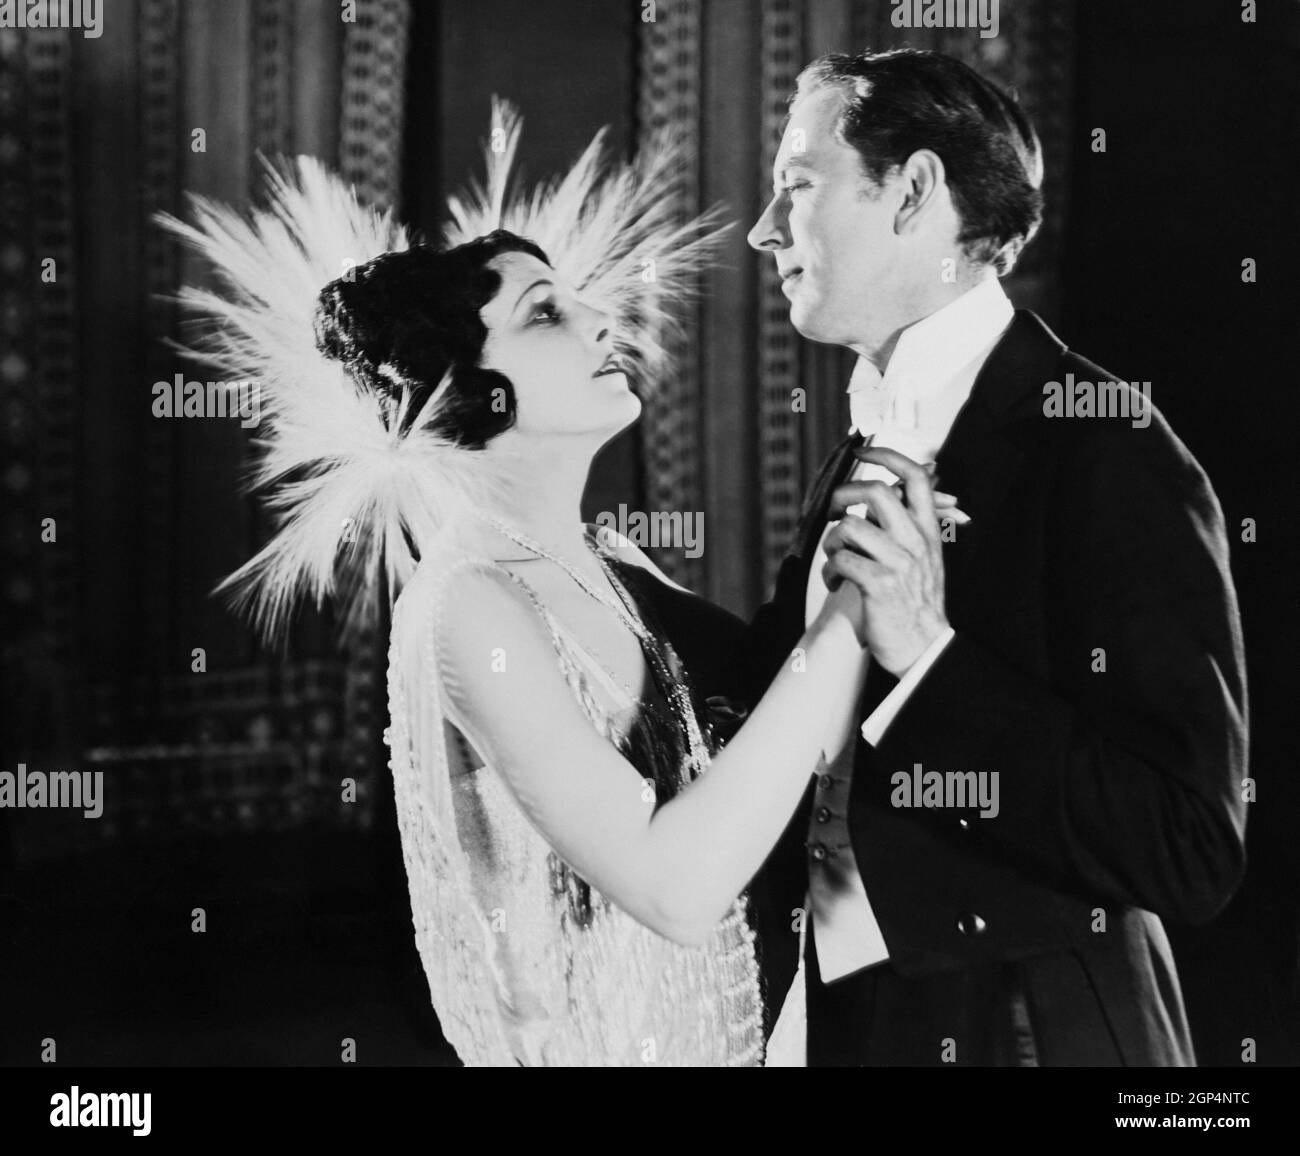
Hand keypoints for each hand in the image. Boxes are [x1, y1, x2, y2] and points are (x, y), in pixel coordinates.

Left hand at [820, 447, 950, 675]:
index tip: (864, 452)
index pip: (915, 478)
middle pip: (875, 492)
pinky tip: (836, 583)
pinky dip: (830, 572)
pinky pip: (840, 560)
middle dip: (843, 495)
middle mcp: (914, 541)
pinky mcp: (878, 583)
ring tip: (836, 561)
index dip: (887, 456)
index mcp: (927, 531)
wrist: (925, 648)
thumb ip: (909, 527)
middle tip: (834, 512)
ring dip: (831, 544)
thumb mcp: (926, 559)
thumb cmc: (917, 604)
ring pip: (849, 527)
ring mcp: (897, 562)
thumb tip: (892, 495)